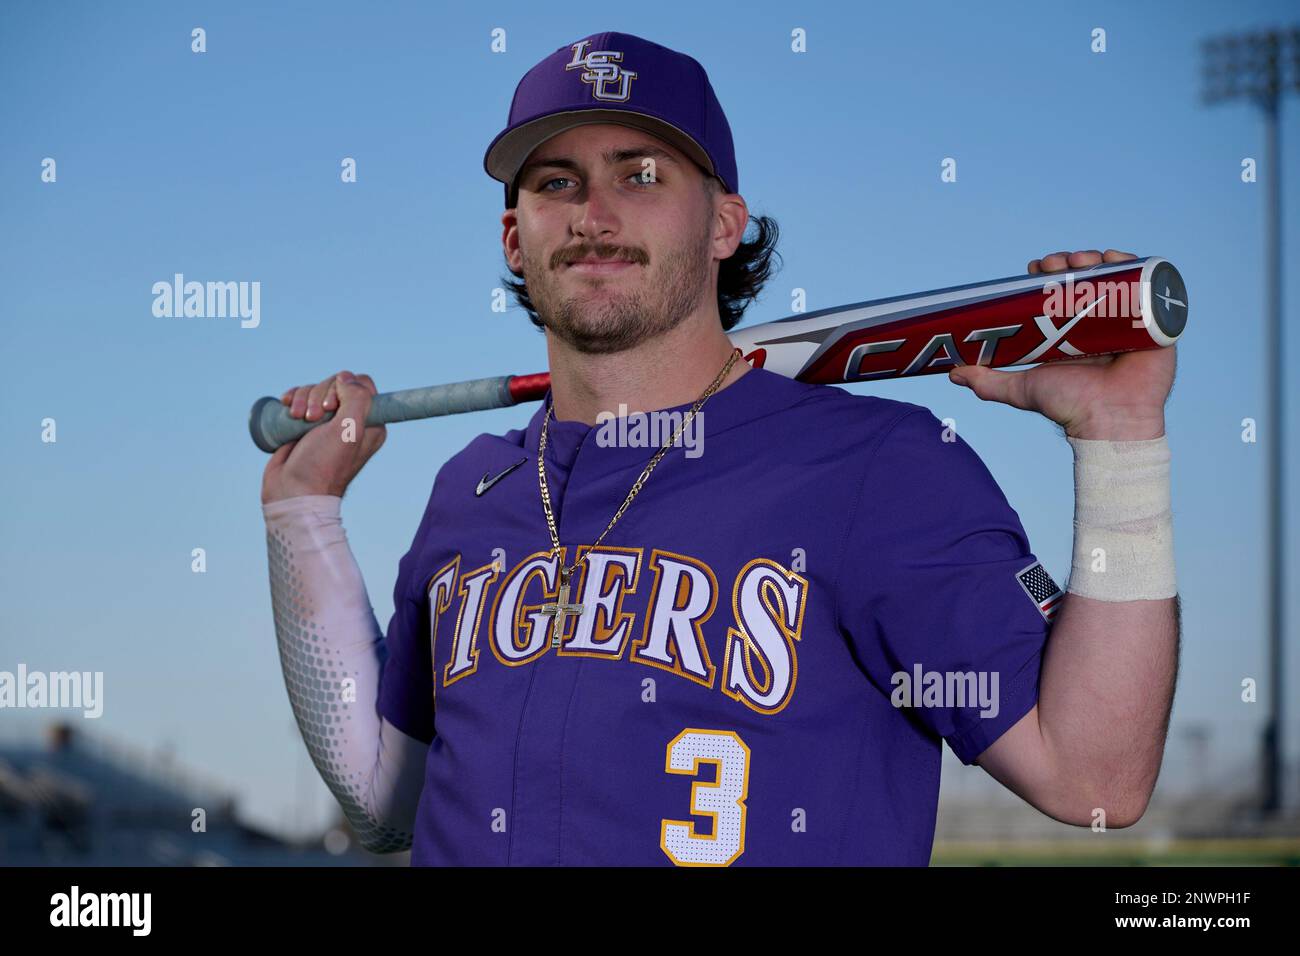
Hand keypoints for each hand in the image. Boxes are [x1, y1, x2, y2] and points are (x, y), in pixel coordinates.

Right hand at [260, 370, 386, 503]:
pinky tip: (287, 407)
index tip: (331, 407)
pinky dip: (293, 398)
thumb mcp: (349, 430)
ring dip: (303, 398)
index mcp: (370, 423)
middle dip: (318, 394)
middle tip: (312, 418)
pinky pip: (300, 398)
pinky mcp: (305, 424)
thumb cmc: (323, 464)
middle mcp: (350, 421)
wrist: (292, 491)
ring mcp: (327, 422)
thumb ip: (356, 398)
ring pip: (315, 389)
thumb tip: (345, 376)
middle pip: (336, 383)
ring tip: (298, 418)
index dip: (343, 388)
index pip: (362, 384)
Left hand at [947, 249, 1174, 439]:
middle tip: (1058, 264)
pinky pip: (1147, 284)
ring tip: (1084, 261)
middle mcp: (1097, 321)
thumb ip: (988, 382)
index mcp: (1069, 330)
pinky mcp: (1154, 320)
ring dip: (1097, 259)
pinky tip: (1119, 258)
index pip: (1056, 290)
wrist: (1111, 421)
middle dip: (1070, 262)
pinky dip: (1134, 265)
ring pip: (1112, 276)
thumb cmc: (1069, 406)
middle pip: (1083, 278)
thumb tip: (952, 372)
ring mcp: (1126, 318)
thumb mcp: (1022, 389)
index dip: (1046, 274)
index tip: (1035, 269)